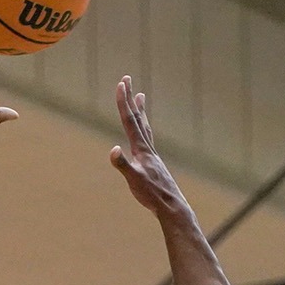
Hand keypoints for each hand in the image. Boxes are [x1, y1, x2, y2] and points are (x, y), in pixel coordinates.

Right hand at [110, 75, 187, 216]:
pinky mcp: (153, 162)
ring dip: (140, 110)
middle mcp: (147, 147)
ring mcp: (151, 154)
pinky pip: (147, 138)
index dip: (123, 102)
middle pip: (137, 118)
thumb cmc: (151, 193)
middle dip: (130, 98)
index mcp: (141, 148)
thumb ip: (123, 164)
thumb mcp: (133, 180)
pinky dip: (144, 129)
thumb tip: (113, 149)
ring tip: (141, 97)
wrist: (171, 205)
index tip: (121, 84)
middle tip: (127, 79)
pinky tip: (143, 133)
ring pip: (144, 126)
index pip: (129, 120)